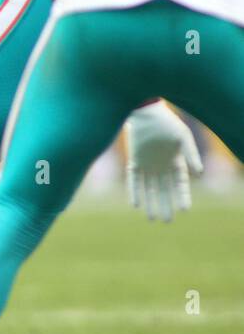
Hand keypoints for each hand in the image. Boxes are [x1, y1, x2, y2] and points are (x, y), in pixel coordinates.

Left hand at [124, 102, 202, 221]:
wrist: (145, 113)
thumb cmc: (167, 123)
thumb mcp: (183, 138)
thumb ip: (191, 155)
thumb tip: (200, 173)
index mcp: (176, 161)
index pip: (180, 184)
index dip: (183, 196)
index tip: (185, 209)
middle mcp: (161, 166)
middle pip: (164, 190)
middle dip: (166, 205)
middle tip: (167, 221)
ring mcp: (147, 164)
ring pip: (148, 188)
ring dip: (150, 202)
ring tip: (152, 218)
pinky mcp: (134, 161)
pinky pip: (133, 180)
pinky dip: (134, 191)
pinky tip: (135, 204)